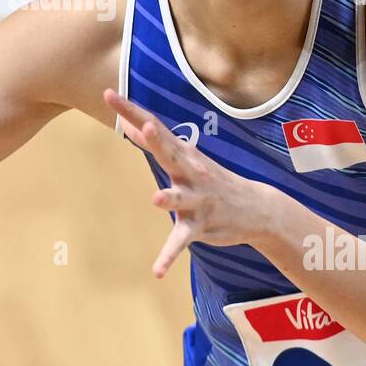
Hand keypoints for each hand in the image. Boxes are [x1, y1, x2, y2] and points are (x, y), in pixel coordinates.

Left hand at [104, 89, 283, 277]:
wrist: (257, 208)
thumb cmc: (211, 178)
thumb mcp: (185, 158)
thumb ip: (156, 143)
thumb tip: (133, 124)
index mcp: (182, 153)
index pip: (153, 127)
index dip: (130, 111)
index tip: (109, 94)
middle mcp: (190, 172)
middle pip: (170, 153)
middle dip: (158, 140)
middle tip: (148, 126)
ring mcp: (197, 199)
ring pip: (179, 198)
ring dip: (169, 198)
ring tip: (156, 199)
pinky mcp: (200, 226)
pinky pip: (181, 241)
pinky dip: (169, 256)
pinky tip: (156, 271)